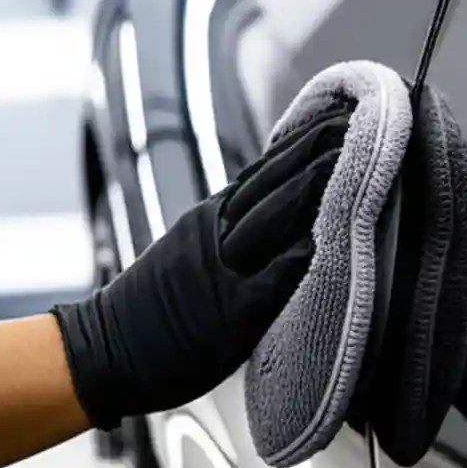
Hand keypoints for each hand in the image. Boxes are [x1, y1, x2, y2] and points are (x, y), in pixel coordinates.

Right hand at [56, 112, 348, 427]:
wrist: (104, 351)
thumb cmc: (153, 312)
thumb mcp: (190, 252)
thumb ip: (228, 231)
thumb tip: (274, 214)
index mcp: (210, 220)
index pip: (266, 171)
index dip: (305, 142)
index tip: (342, 116)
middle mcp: (216, 235)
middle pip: (274, 182)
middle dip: (319, 149)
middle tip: (362, 118)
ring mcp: (222, 272)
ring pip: (273, 217)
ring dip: (313, 185)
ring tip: (352, 157)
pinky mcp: (229, 315)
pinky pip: (266, 283)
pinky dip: (292, 260)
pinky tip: (318, 242)